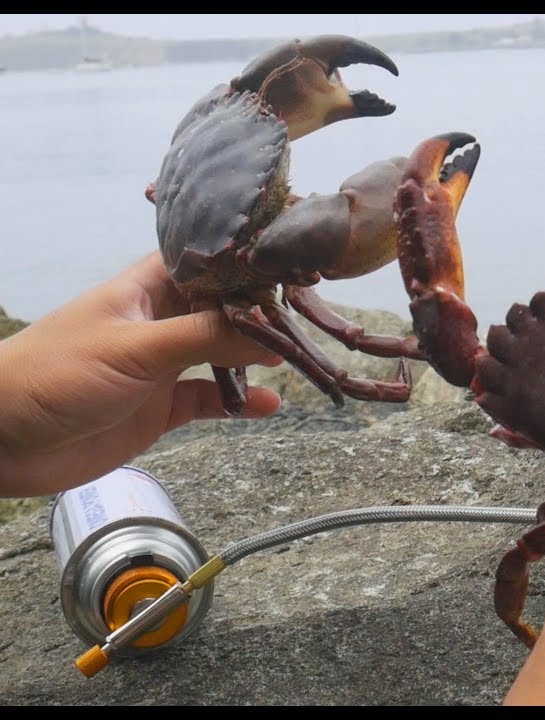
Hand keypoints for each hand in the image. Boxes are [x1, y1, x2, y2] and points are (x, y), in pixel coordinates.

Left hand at [0, 251, 281, 496]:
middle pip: (222, 310)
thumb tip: (266, 331)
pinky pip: (211, 399)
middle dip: (260, 314)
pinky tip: (267, 404)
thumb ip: (202, 338)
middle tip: (306, 319)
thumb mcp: (134, 348)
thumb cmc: (53, 375)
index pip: (204, 263)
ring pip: (222, 355)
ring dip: (255, 358)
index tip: (290, 266)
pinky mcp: (161, 409)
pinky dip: (240, 402)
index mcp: (144, 291)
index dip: (243, 262)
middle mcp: (158, 324)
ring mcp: (161, 367)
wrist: (2, 439)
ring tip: (294, 359)